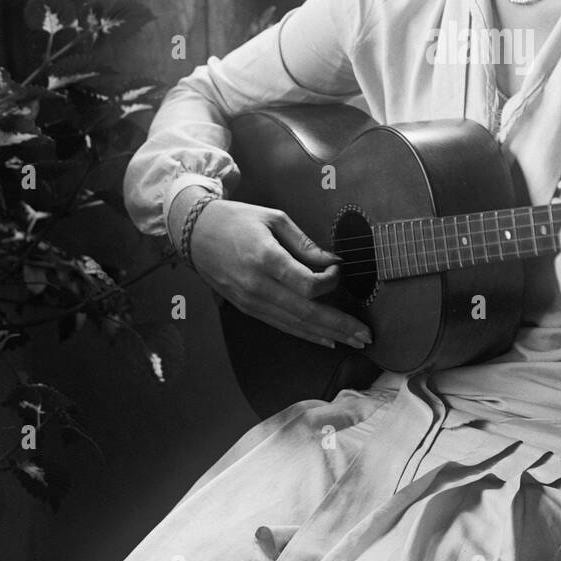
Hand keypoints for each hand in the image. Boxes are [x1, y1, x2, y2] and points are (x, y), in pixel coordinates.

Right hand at [177, 191, 370, 350]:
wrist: (194, 233)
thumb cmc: (236, 220)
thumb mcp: (274, 219)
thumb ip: (305, 243)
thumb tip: (333, 262)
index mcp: (265, 259)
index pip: (307, 284)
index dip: (331, 281)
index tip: (339, 269)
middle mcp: (257, 286)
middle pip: (306, 313)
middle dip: (340, 326)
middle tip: (366, 336)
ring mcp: (251, 301)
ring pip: (295, 324)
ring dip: (328, 335)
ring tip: (354, 342)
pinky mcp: (247, 308)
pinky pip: (281, 325)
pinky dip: (306, 334)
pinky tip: (326, 340)